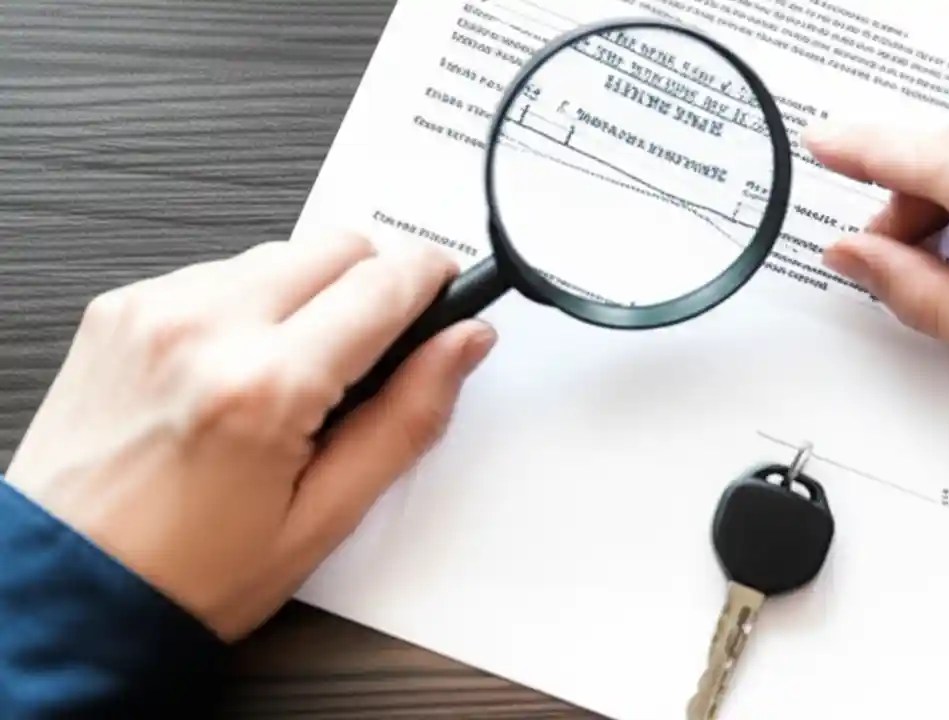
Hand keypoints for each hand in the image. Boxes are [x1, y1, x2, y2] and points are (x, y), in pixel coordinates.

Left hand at [5, 233, 495, 640]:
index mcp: (267, 387)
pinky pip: (218, 271)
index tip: (447, 294)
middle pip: (338, 245)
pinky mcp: (120, 307)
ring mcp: (154, 309)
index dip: (434, 280)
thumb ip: (408, 417)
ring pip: (280, 252)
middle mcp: (205, 329)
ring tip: (294, 372)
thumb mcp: (327, 515)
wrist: (68, 587)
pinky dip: (248, 304)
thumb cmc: (190, 572)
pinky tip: (238, 367)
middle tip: (370, 353)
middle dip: (374, 285)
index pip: (384, 283)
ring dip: (309, 294)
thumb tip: (463, 344)